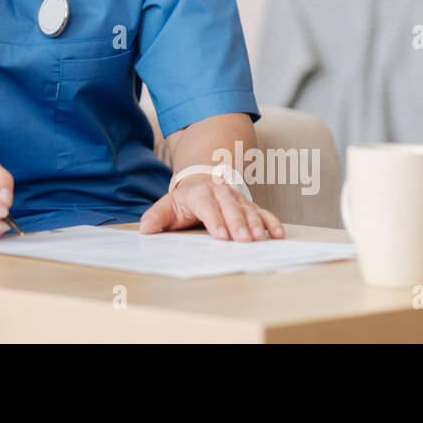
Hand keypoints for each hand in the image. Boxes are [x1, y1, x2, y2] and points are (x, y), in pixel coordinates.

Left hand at [138, 174, 283, 240]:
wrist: (201, 182)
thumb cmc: (183, 201)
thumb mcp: (167, 206)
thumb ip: (156, 217)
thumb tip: (144, 229)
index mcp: (199, 194)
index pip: (207, 206)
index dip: (215, 220)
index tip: (221, 236)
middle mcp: (220, 193)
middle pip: (230, 207)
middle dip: (238, 224)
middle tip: (244, 241)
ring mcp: (237, 199)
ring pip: (248, 210)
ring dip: (256, 224)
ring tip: (261, 239)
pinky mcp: (249, 206)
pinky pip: (263, 212)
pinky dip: (271, 222)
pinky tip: (278, 234)